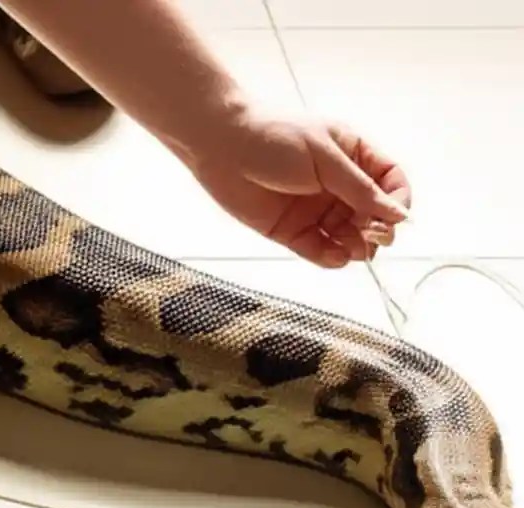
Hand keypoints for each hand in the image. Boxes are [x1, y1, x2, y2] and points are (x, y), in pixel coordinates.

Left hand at [184, 105, 411, 267]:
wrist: (221, 147)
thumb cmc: (274, 137)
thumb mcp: (324, 157)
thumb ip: (359, 189)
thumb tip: (399, 214)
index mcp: (353, 157)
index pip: (391, 183)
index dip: (398, 202)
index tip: (395, 217)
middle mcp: (337, 186)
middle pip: (372, 216)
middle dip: (378, 230)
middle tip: (375, 238)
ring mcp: (315, 209)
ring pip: (347, 237)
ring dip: (356, 247)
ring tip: (354, 250)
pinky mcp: (291, 230)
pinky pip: (318, 249)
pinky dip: (329, 257)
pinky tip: (334, 257)